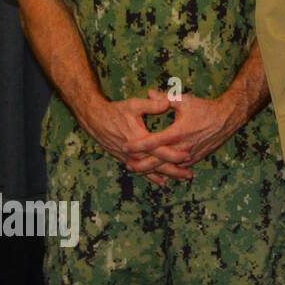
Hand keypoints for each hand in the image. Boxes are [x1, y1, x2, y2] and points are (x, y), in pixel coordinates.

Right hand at [78, 93, 192, 186]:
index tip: (188, 154)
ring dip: (166, 174)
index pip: (159, 149)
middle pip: (156, 164)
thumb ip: (151, 105)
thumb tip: (167, 102)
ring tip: (181, 178)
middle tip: (189, 174)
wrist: (95, 119)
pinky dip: (151, 177)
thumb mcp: (134, 105)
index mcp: (138, 137)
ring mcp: (128, 157)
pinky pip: (140, 171)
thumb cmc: (116, 111)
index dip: (173, 153)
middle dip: (174, 170)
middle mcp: (133, 151)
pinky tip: (162, 181)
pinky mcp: (125, 159)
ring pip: (150, 170)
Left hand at [126, 89, 240, 170]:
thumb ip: (165, 98)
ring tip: (139, 170)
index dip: (138, 145)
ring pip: (168, 167)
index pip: (153, 142)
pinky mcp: (196, 157)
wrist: (226, 119)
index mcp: (177, 133)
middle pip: (158, 160)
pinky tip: (160, 172)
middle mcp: (182, 147)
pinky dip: (168, 170)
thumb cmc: (205, 108)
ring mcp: (190, 154)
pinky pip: (179, 167)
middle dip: (142, 164)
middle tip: (128, 165)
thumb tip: (149, 93)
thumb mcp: (184, 100)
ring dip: (153, 170)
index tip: (125, 146)